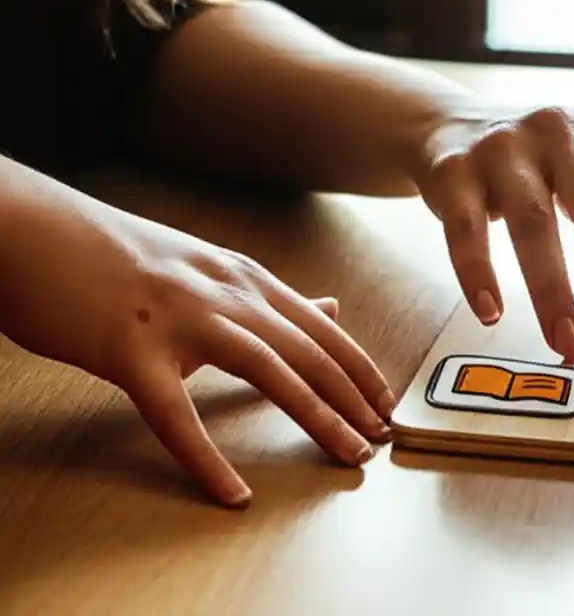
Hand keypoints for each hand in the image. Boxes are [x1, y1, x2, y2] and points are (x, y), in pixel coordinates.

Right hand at [0, 171, 393, 506]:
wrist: (34, 231)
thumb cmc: (113, 257)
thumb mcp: (205, 267)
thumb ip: (268, 295)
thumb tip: (330, 309)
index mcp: (242, 278)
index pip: (320, 328)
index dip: (359, 368)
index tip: (388, 403)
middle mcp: (224, 294)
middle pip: (309, 351)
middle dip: (354, 398)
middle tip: (383, 438)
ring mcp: (180, 319)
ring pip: (269, 371)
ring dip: (317, 417)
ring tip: (347, 454)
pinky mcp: (129, 350)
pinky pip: (175, 414)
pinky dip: (206, 458)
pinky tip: (232, 491)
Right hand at [414, 107, 573, 360]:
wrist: (453, 127)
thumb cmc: (551, 166)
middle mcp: (563, 129)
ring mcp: (505, 146)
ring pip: (534, 223)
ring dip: (553, 292)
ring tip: (566, 343)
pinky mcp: (454, 170)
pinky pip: (466, 228)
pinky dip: (479, 274)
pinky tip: (491, 314)